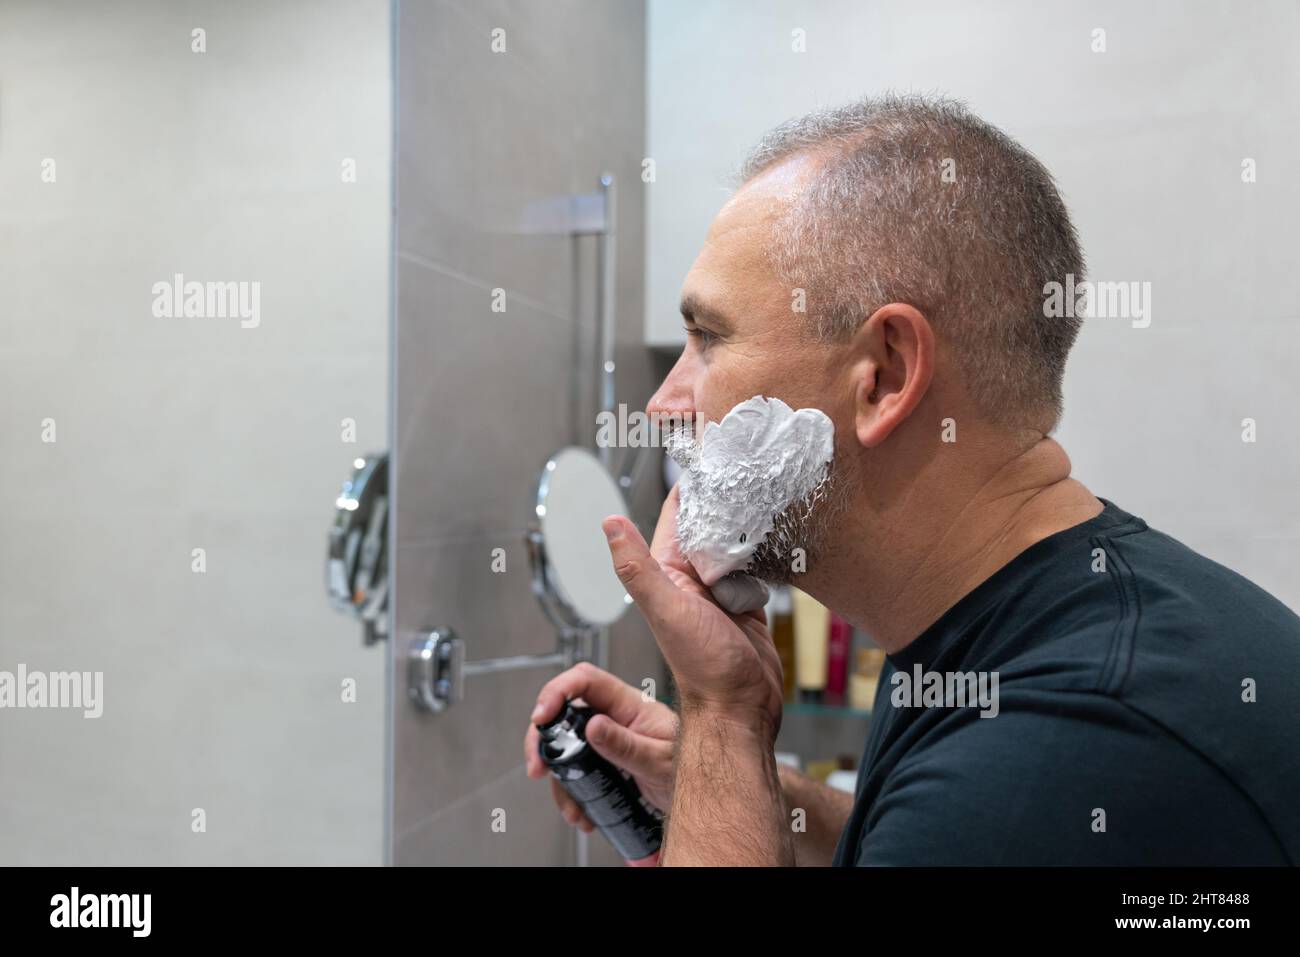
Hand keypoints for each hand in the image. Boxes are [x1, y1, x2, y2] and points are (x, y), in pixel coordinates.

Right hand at [524, 662, 678, 831]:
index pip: (586, 680)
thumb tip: (592, 726)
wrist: (706, 793)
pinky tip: (582, 810)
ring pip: (567, 746)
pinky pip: (578, 770)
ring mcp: (609, 738)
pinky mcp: (606, 760)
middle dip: (545, 740)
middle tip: (539, 767)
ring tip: (571, 806)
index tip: (541, 716)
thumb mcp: (660, 760)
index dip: (557, 691)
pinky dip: (574, 793)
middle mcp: (616, 716)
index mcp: (630, 704)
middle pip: (565, 713)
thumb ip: (626, 744)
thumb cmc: (695, 767)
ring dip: (560, 777)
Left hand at [602, 485, 784, 739]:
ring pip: (732, 546)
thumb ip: (638, 569)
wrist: (741, 710)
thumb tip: (608, 524)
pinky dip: (763, 551)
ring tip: (761, 488)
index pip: (675, 520)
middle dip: (721, 499)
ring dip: (744, 523)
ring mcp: (721, 594)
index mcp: (667, 576)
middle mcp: (692, 582)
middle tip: (741, 463)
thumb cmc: (702, 669)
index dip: (686, 489)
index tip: (701, 455)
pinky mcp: (747, 606)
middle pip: (707, 528)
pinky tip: (775, 533)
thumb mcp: (666, 610)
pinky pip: (755, 569)